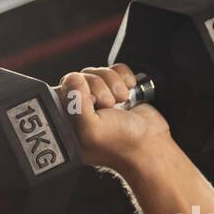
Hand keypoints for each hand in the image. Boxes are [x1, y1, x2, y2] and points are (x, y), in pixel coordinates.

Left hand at [56, 64, 171, 170]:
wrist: (150, 143)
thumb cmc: (121, 143)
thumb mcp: (91, 129)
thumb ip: (76, 104)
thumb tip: (72, 78)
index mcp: (67, 122)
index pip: (62, 89)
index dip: (78, 90)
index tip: (92, 102)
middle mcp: (80, 109)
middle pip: (82, 77)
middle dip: (100, 88)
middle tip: (109, 106)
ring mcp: (99, 99)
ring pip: (99, 72)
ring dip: (114, 84)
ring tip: (122, 102)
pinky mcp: (115, 90)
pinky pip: (115, 69)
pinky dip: (124, 77)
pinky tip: (129, 93)